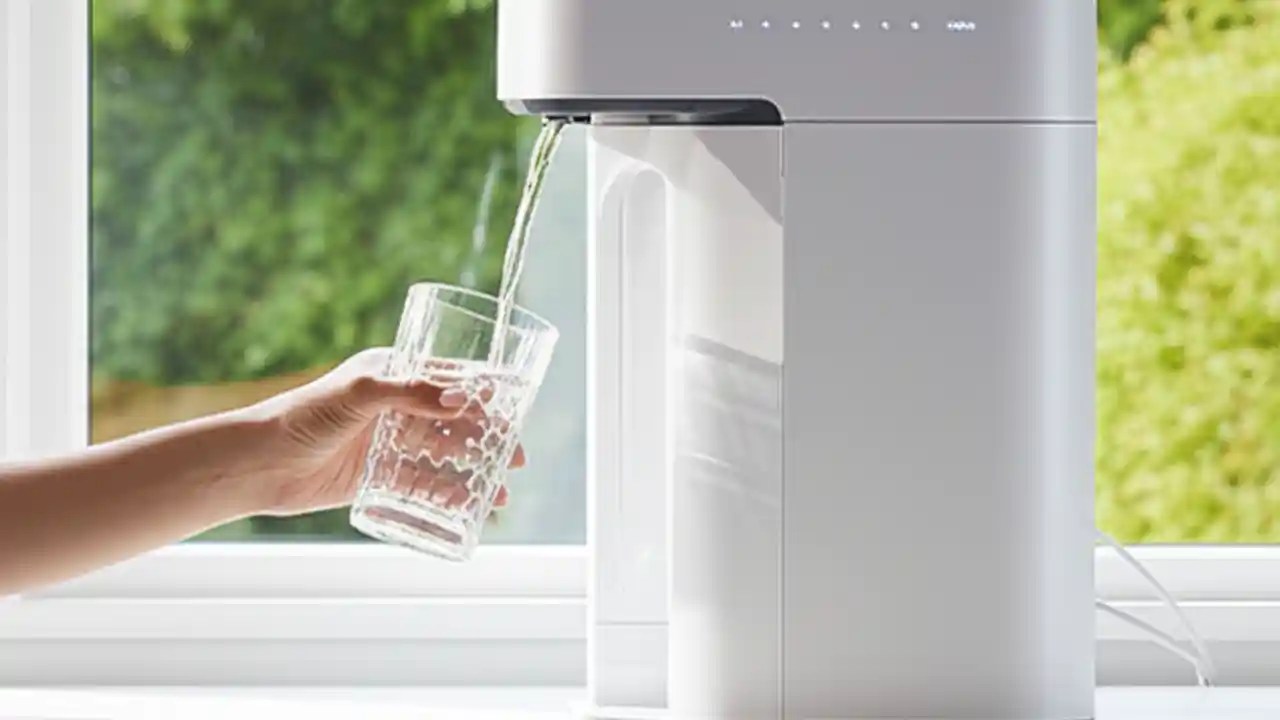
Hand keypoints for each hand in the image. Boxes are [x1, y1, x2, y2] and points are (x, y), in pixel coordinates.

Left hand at [248, 348, 523, 516]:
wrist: (259, 463)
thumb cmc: (303, 415)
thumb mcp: (360, 393)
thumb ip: (410, 393)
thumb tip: (461, 397)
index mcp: (394, 374)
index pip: (451, 380)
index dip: (486, 393)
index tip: (518, 406)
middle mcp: (396, 407)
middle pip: (455, 422)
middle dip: (489, 440)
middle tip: (517, 459)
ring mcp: (388, 444)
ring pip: (443, 457)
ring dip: (473, 473)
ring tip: (500, 494)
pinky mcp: (377, 477)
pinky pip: (420, 486)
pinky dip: (445, 495)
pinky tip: (466, 508)